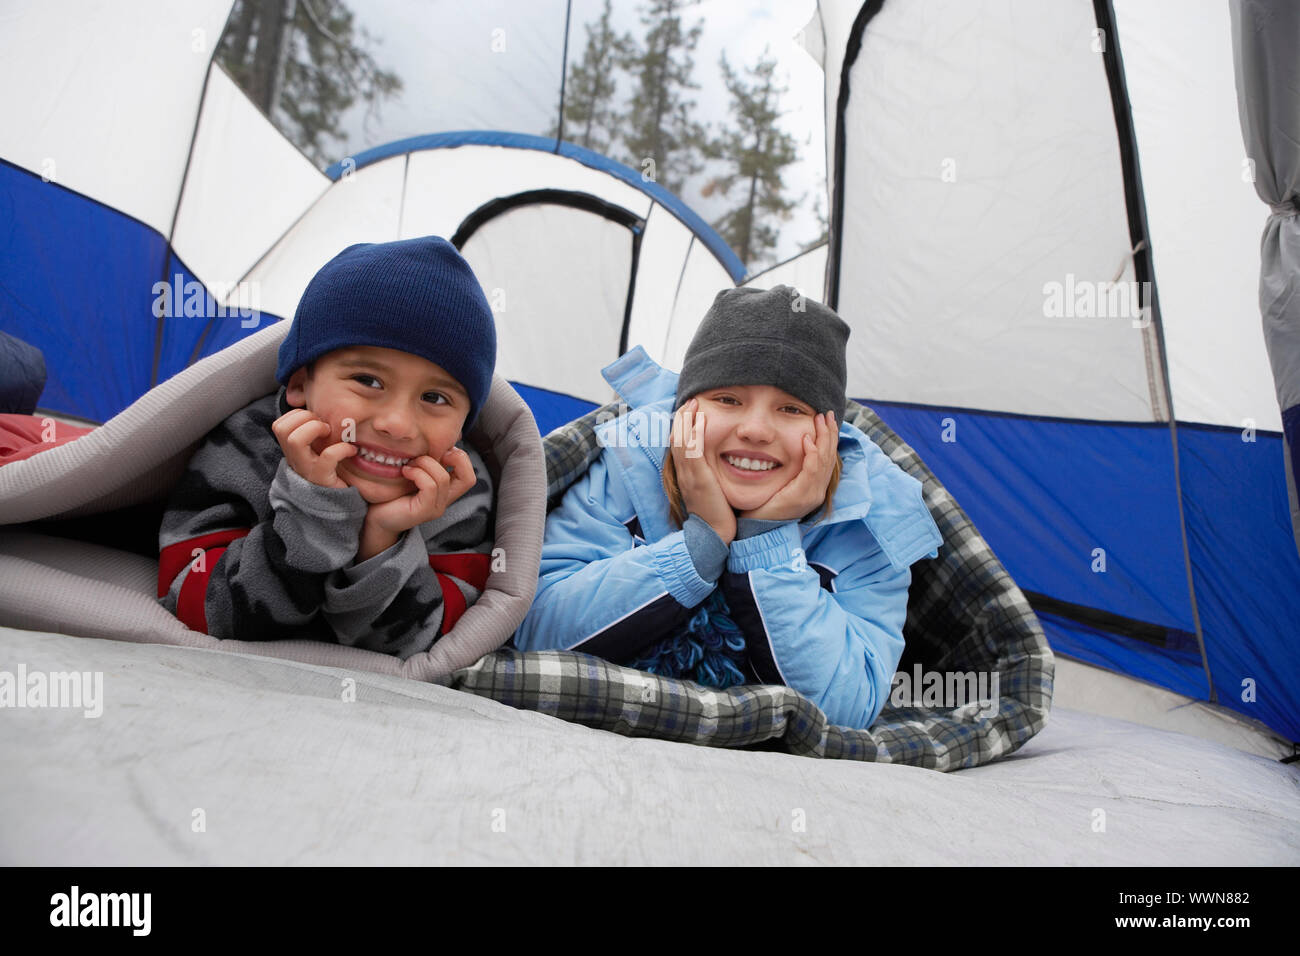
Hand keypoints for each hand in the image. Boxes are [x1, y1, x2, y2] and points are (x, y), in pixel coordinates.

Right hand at [272, 408, 356, 487]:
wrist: (342, 506)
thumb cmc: (335, 472)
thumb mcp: (321, 450)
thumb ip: (314, 431)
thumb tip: (305, 403)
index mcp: (293, 452)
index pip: (279, 425)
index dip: (298, 416)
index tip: (317, 421)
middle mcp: (295, 461)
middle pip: (281, 428)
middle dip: (304, 418)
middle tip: (324, 426)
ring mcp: (306, 471)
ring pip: (295, 440)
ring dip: (315, 428)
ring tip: (330, 433)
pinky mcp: (322, 481)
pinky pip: (327, 457)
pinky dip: (341, 449)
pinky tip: (351, 451)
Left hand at [356, 446, 476, 559]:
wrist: (374, 516)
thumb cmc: (391, 491)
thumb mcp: (412, 471)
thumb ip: (425, 460)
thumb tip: (435, 438)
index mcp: (446, 490)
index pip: (469, 474)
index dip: (460, 457)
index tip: (437, 450)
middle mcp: (445, 500)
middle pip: (469, 479)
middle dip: (455, 458)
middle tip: (433, 454)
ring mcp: (436, 508)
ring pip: (443, 478)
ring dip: (425, 463)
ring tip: (409, 463)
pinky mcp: (424, 512)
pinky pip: (430, 486)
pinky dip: (418, 473)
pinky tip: (405, 471)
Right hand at [670, 399, 735, 544]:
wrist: (714, 535)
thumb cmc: (716, 514)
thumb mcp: (709, 490)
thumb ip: (709, 476)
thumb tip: (715, 465)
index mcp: (685, 474)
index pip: (679, 445)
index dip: (682, 426)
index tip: (690, 411)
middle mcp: (683, 472)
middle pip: (676, 438)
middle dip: (682, 417)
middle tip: (691, 400)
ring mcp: (689, 475)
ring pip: (681, 440)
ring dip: (687, 419)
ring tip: (694, 402)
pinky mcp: (698, 478)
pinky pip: (693, 450)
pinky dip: (695, 432)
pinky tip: (702, 418)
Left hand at [740, 411, 837, 521]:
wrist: (757, 527)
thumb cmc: (765, 503)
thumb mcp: (782, 481)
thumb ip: (791, 467)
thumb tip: (792, 444)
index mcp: (814, 486)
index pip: (827, 458)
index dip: (829, 437)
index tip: (827, 418)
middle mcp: (817, 490)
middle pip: (830, 457)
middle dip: (830, 433)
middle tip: (828, 413)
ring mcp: (812, 494)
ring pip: (824, 461)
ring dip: (823, 438)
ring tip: (820, 420)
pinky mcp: (801, 496)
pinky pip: (811, 471)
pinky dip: (811, 454)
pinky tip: (807, 440)